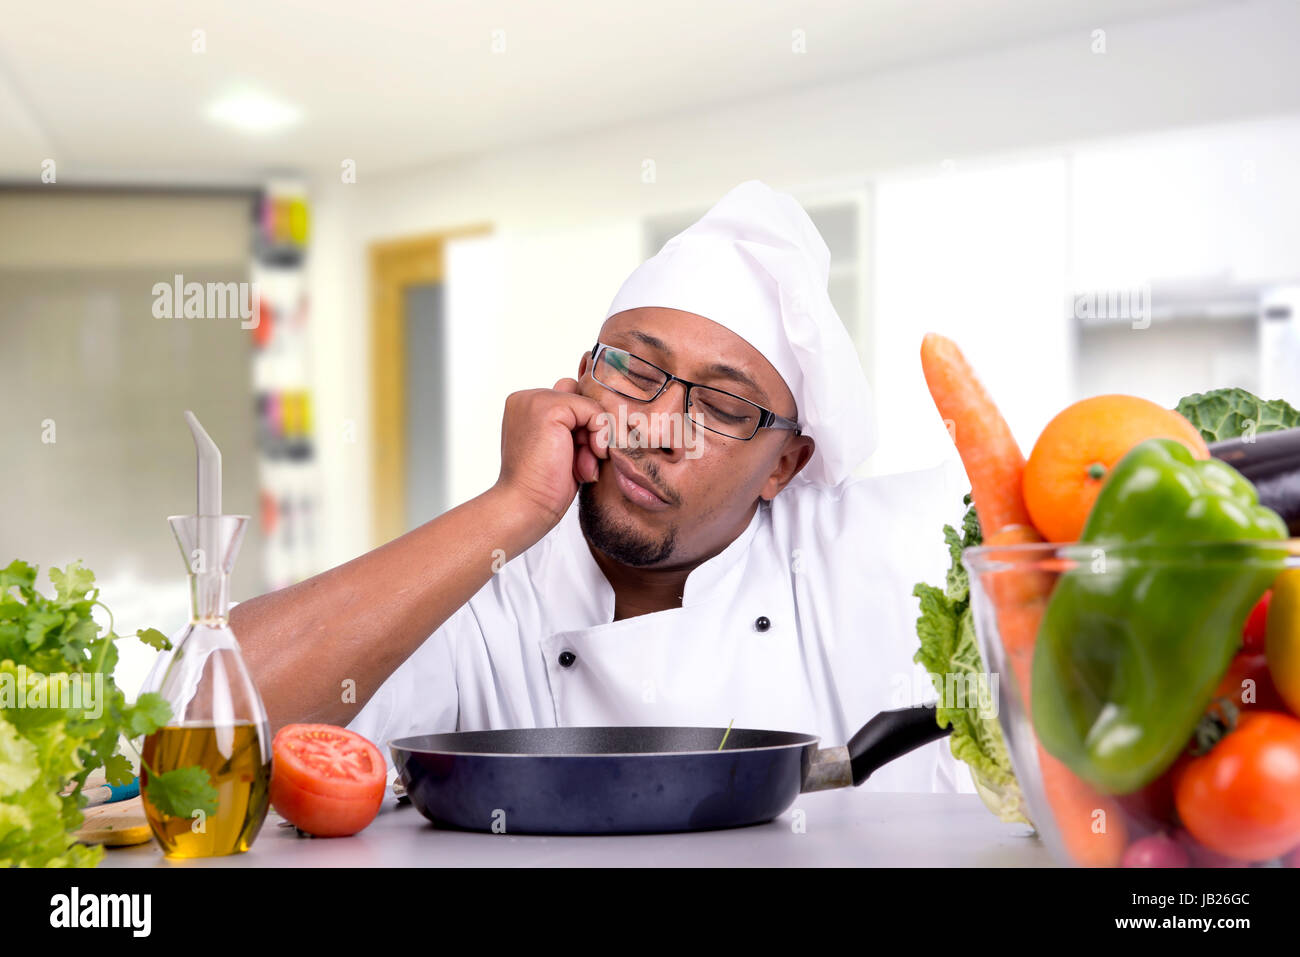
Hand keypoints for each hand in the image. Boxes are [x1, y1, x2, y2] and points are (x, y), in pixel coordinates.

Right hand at [493, 378, 610, 534]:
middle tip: (584, 461)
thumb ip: (575, 426)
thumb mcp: (564, 448)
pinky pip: (592, 409)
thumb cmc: (544, 487)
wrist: (526, 505)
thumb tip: (605, 412)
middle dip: (589, 429)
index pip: (571, 399)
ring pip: (588, 403)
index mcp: (526, 406)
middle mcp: (527, 398)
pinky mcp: (548, 407)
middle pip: (580, 397)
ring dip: (594, 435)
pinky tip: (591, 456)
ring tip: (583, 464)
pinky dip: (600, 433)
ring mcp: (535, 399)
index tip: (580, 459)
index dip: (584, 428)